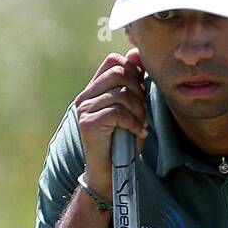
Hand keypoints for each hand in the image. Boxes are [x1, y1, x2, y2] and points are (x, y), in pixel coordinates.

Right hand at [73, 47, 148, 194]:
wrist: (111, 173)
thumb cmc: (123, 142)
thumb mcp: (133, 109)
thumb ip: (133, 83)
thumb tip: (135, 53)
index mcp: (95, 90)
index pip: (113, 61)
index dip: (133, 71)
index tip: (142, 92)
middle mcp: (86, 96)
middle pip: (119, 73)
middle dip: (138, 91)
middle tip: (142, 112)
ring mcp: (84, 109)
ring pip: (121, 93)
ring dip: (138, 110)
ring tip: (140, 125)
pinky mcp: (87, 123)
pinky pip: (117, 112)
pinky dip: (134, 123)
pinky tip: (138, 133)